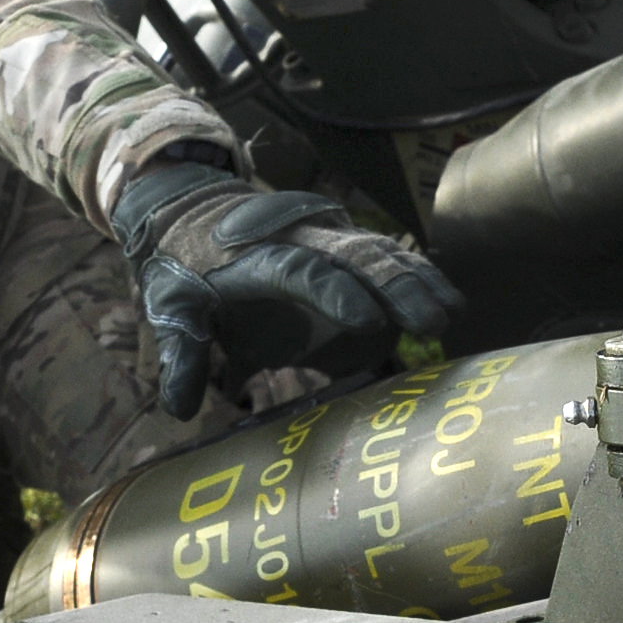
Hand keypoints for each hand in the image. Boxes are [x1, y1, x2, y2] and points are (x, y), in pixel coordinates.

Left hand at [111, 159, 458, 418]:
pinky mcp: (344, 250)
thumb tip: (178, 409)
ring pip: (380, 253)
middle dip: (397, 286)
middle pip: (357, 255)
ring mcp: (328, 240)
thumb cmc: (185, 267)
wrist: (194, 213)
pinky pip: (387, 259)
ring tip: (451, 313)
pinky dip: (418, 278)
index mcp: (259, 254)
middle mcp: (302, 239)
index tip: (369, 321)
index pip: (302, 270)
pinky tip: (451, 302)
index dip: (335, 293)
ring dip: (417, 281)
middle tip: (434, 321)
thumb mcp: (171, 305)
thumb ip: (181, 352)